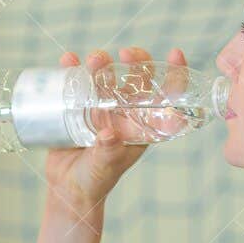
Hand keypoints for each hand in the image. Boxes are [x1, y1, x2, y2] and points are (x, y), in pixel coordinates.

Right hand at [45, 45, 188, 221]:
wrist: (68, 188)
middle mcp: (124, 111)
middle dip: (136, 60)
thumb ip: (108, 152)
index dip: (175, 74)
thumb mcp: (105, 167)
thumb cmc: (95, 181)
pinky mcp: (77, 106)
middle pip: (136, 78)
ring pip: (106, 75)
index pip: (165, 97)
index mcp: (141, 124)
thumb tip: (108, 135)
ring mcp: (100, 106)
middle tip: (127, 54)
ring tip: (94, 60)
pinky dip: (72, 68)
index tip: (175, 54)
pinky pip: (76, 82)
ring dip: (102, 62)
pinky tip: (68, 60)